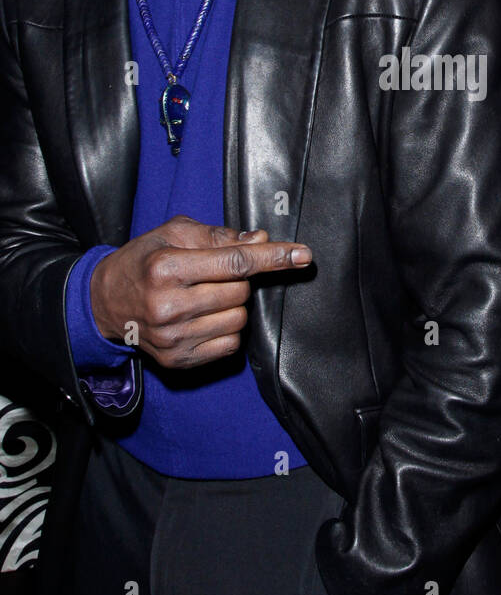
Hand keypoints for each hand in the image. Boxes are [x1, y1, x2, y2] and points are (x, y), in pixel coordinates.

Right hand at [89, 214, 311, 367]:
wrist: (104, 302)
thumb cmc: (143, 261)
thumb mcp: (172, 234)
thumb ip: (219, 236)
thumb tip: (261, 240)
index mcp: (166, 268)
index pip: (234, 262)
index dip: (273, 257)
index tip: (302, 255)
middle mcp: (168, 306)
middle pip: (240, 292)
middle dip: (237, 280)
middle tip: (212, 275)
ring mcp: (173, 338)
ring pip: (239, 320)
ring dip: (232, 305)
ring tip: (204, 296)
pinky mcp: (178, 360)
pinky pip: (230, 344)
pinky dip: (226, 329)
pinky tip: (202, 318)